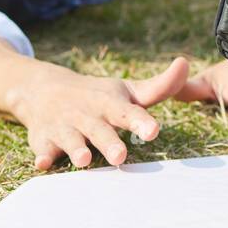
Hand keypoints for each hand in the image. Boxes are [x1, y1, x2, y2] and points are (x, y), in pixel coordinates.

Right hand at [6, 56, 189, 169]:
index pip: (128, 113)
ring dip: (76, 149)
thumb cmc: (97, 97)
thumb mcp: (127, 91)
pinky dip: (42, 156)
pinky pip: (42, 149)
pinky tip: (42, 163)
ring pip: (71, 140)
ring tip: (84, 160)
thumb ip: (160, 86)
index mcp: (110, 105)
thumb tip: (186, 64)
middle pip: (99, 130)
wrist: (42, 89)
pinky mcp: (44, 139)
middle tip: (120, 156)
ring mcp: (65, 127)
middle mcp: (87, 115)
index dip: (140, 122)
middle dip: (109, 142)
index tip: (152, 131)